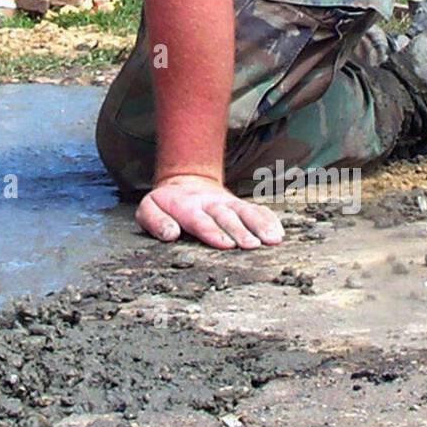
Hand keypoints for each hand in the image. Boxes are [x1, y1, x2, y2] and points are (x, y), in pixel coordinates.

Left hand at [137, 174, 284, 249]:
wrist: (185, 181)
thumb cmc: (166, 204)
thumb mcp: (148, 209)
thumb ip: (154, 221)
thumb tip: (170, 234)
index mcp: (186, 207)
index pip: (200, 220)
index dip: (212, 231)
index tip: (225, 244)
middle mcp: (210, 204)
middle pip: (226, 217)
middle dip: (239, 230)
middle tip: (250, 245)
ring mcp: (227, 203)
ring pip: (245, 212)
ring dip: (259, 225)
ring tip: (272, 239)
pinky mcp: (239, 205)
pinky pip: (256, 210)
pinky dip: (268, 220)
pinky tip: (278, 233)